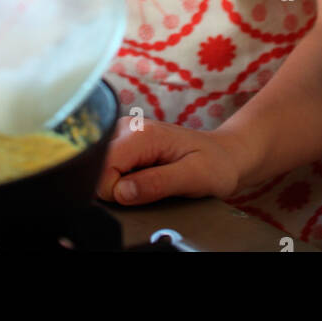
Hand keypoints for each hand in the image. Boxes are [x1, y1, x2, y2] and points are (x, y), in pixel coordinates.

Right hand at [96, 116, 246, 204]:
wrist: (224, 155)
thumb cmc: (214, 164)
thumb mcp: (194, 177)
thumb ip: (157, 183)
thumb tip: (122, 192)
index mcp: (142, 133)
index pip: (103, 167)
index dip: (117, 190)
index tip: (140, 193)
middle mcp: (127, 127)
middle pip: (97, 166)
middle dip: (116, 186)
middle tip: (149, 186)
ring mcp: (123, 133)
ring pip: (99, 168)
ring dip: (119, 182)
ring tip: (150, 179)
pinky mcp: (123, 142)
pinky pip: (107, 167)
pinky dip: (121, 178)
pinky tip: (142, 176)